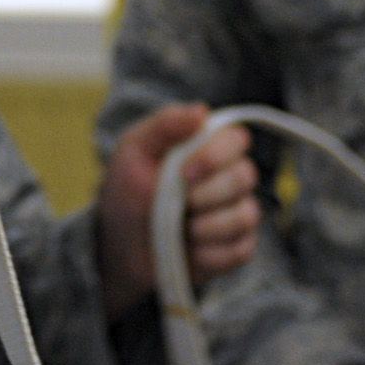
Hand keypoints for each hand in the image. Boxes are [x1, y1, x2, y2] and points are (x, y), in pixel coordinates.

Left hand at [93, 104, 260, 315]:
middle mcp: (231, 177)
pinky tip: (188, 248)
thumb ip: (164, 125)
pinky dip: (209, 253)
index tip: (184, 173)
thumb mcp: (133, 151)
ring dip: (207, 226)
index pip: (237, 140)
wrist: (119, 243)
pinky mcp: (237, 247)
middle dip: (207, 194)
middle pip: (245, 177)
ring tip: (180, 228)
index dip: (216, 156)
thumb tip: (201, 110)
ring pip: (245, 215)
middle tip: (179, 204)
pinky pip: (240, 249)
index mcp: (209, 147)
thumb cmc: (127, 190)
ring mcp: (237, 213)